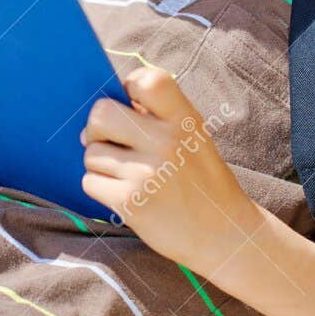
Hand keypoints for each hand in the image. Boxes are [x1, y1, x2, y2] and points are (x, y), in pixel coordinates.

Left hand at [80, 66, 256, 265]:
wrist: (224, 235)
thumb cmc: (202, 182)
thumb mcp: (193, 139)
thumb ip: (159, 117)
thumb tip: (103, 110)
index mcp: (184, 120)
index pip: (147, 80)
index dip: (130, 87)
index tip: (132, 105)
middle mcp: (165, 141)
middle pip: (101, 114)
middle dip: (98, 129)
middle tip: (112, 144)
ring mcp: (146, 172)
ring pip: (91, 152)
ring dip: (101, 163)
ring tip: (129, 176)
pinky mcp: (129, 201)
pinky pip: (90, 181)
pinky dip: (101, 188)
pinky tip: (126, 196)